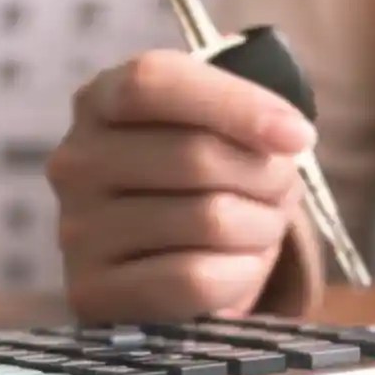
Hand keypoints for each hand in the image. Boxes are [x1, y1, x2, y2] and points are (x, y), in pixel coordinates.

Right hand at [47, 50, 313, 322]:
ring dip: (261, 226)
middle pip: (194, 154)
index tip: (297, 136)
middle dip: (265, 176)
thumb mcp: (216, 131)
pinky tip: (241, 267)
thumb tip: (288, 134)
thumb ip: (246, 116)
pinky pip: (195, 279)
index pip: (155, 82)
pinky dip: (241, 274)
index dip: (235, 104)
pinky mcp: (94, 292)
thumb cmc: (199, 183)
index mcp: (101, 101)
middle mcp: (76, 161)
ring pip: (207, 219)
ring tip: (261, 227)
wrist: (160, 267)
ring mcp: (77, 229)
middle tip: (283, 189)